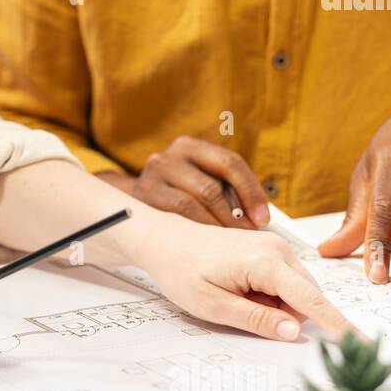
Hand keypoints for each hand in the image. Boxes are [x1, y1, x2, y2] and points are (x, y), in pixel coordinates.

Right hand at [103, 137, 268, 228]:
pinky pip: (175, 218)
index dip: (251, 192)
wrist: (127, 206)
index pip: (229, 163)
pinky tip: (206, 244)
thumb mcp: (199, 180)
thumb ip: (226, 190)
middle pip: (211, 188)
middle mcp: (168, 158)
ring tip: (229, 242)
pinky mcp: (142, 200)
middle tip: (248, 236)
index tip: (262, 217)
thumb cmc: (175, 195)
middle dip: (234, 216)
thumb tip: (259, 216)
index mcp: (190, 147)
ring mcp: (152, 178)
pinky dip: (196, 233)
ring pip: (192, 205)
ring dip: (215, 228)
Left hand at [139, 214, 351, 341]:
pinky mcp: (270, 248)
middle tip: (239, 308)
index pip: (312, 301)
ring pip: (295, 291)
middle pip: (305, 298)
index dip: (337, 326)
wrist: (164, 240)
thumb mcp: (213, 305)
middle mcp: (278, 249)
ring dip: (274, 304)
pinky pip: (284, 281)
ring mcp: (275, 246)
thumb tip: (294, 333)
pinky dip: (269, 293)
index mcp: (266, 262)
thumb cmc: (182, 270)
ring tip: (235, 296)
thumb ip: (257, 319)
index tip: (360, 345)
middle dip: (283, 315)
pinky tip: (241, 288)